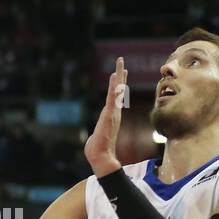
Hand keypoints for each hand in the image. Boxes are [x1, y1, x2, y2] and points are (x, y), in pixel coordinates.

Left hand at [86, 57, 127, 176]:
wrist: (101, 157)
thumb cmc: (98, 150)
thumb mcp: (97, 137)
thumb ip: (98, 135)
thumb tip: (96, 141)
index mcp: (111, 116)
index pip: (115, 97)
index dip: (118, 85)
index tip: (120, 73)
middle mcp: (114, 112)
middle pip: (119, 90)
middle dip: (120, 75)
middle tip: (121, 61)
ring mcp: (113, 113)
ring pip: (117, 91)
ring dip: (119, 77)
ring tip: (120, 63)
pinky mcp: (110, 115)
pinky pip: (113, 98)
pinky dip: (115, 88)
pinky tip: (115, 77)